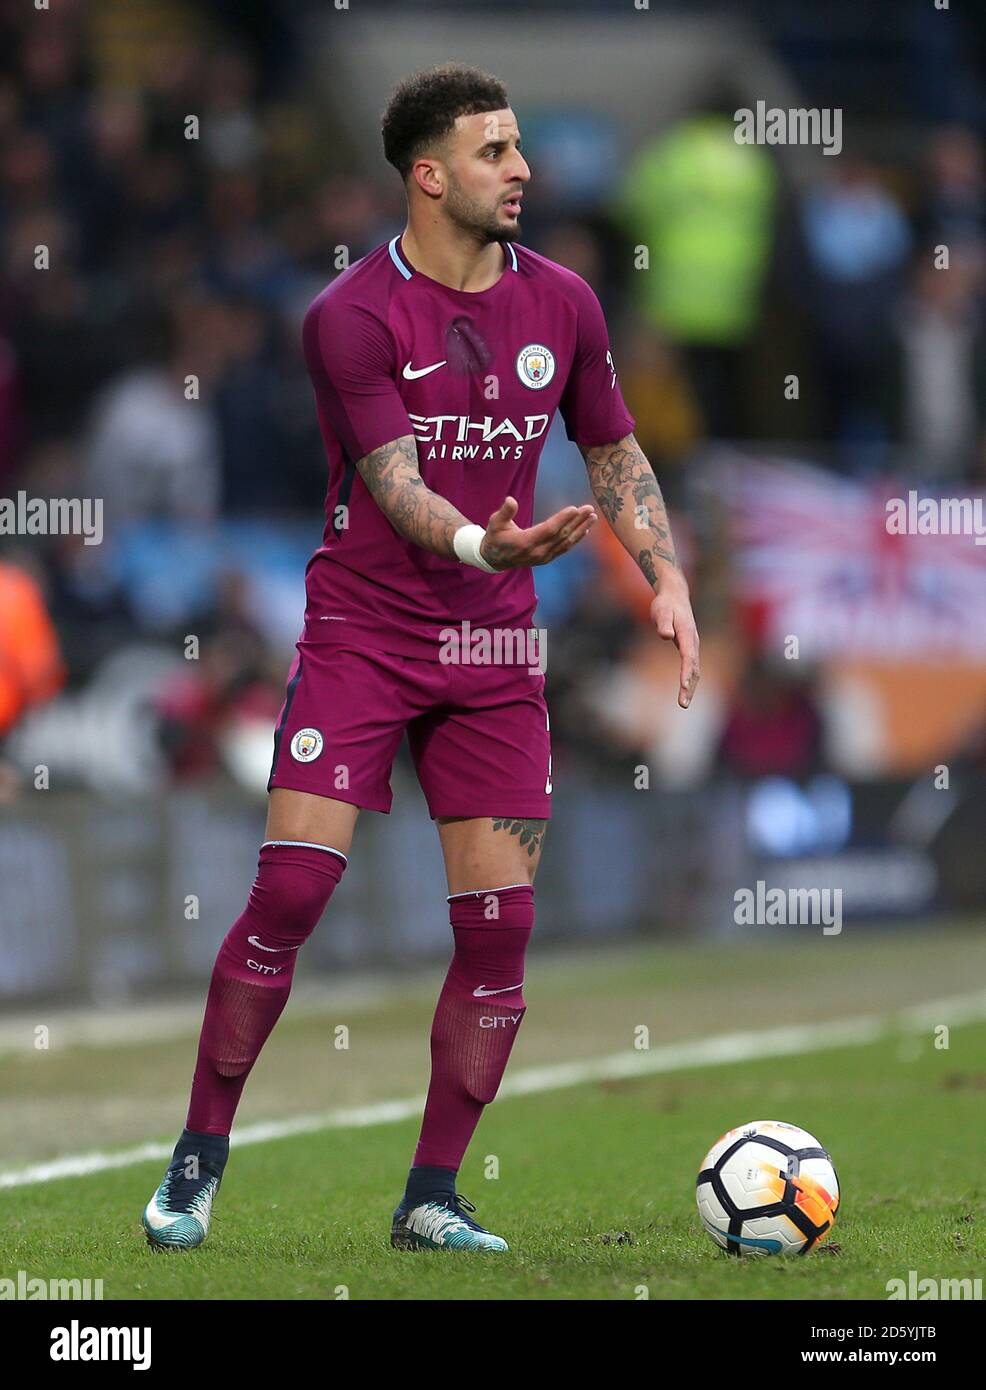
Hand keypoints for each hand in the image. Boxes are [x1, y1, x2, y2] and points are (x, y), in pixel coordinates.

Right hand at [479, 496, 596, 569]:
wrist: (494, 559)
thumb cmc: (495, 537)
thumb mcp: (495, 523)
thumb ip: (505, 512)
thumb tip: (511, 500)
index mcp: (525, 542)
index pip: (548, 530)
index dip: (562, 519)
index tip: (574, 508)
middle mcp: (537, 552)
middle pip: (561, 535)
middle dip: (577, 521)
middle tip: (589, 508)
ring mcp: (543, 557)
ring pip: (566, 543)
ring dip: (580, 529)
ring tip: (592, 517)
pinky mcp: (547, 558)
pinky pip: (564, 548)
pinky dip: (576, 539)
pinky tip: (585, 529)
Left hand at [649, 577, 699, 708]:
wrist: (675, 596)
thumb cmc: (665, 604)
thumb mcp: (661, 610)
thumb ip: (663, 622)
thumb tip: (666, 635)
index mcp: (687, 634)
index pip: (688, 656)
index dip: (686, 672)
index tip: (683, 686)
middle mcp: (693, 641)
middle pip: (694, 668)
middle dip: (689, 687)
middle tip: (682, 704)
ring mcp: (693, 645)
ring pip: (695, 670)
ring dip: (690, 687)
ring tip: (683, 704)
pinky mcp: (689, 648)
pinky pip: (692, 667)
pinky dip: (690, 680)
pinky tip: (685, 692)